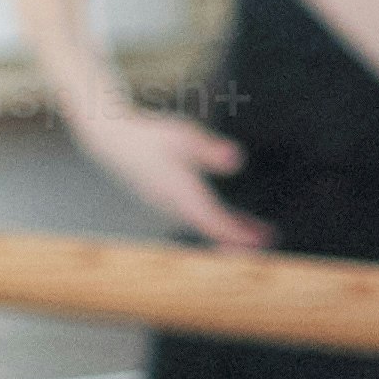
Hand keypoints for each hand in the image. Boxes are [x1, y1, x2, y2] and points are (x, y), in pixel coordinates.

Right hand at [79, 102, 265, 249]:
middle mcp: (171, 205)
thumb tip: (237, 160)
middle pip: (210, 229)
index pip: (210, 219)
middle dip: (238, 239)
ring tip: (266, 234)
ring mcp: (168, 207)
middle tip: (268, 244)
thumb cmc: (150, 135)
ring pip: (206, 225)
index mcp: (177, 190)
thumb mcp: (183, 135)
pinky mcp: (169, 204)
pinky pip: (200, 219)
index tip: (260, 241)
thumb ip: (211, 149)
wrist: (111, 143)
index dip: (235, 233)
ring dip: (233, 231)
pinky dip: (222, 222)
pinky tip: (243, 221)